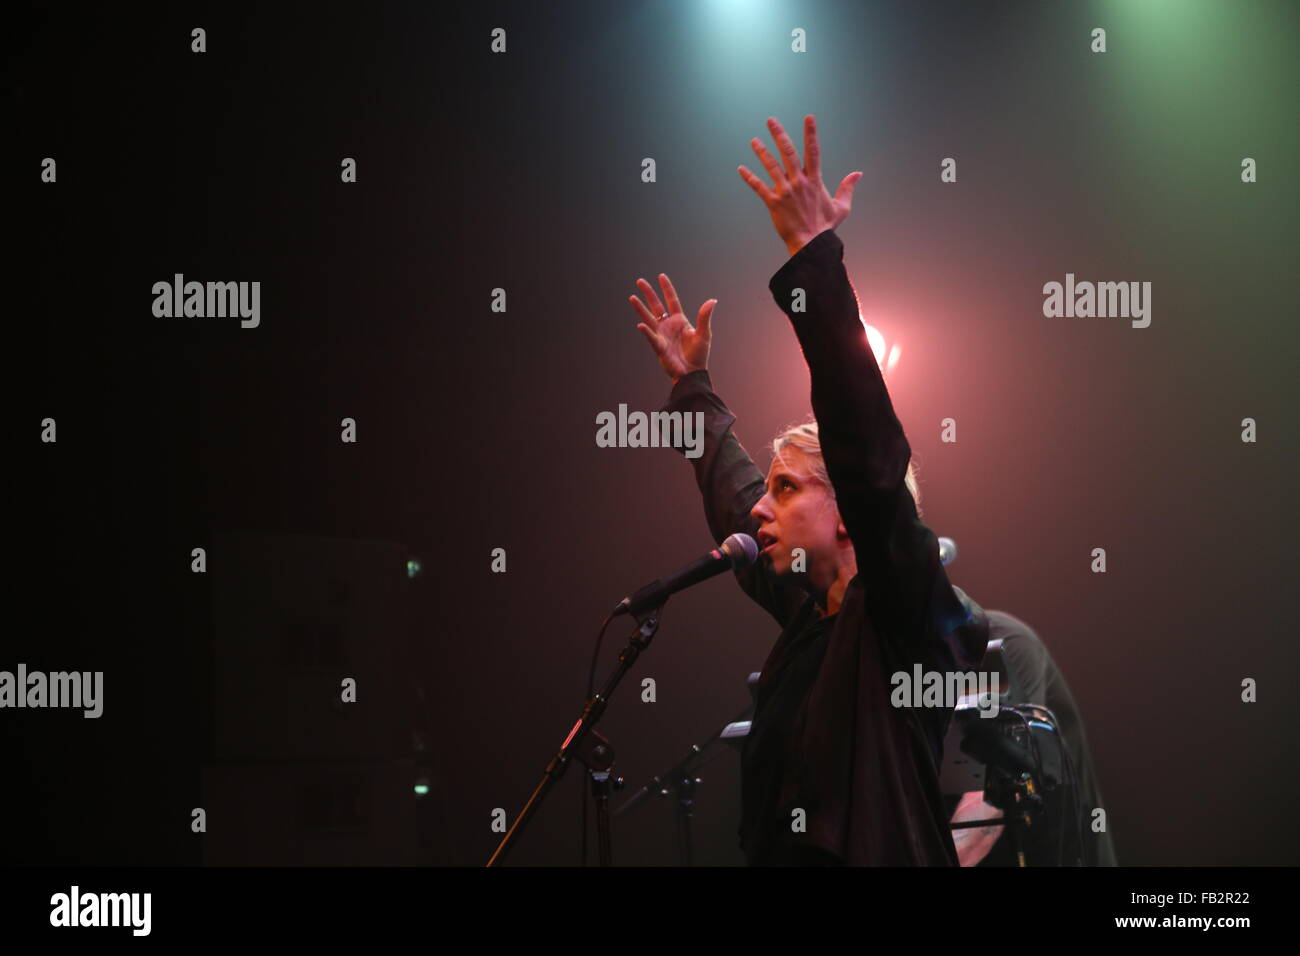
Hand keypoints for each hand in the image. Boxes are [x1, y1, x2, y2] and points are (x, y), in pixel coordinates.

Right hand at [628, 273, 715, 384]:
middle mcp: (668, 325)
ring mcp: (662, 335)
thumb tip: (712, 301)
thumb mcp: (704, 334)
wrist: (692, 373)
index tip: (661, 276)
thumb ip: (704, 317)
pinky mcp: (659, 346)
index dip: (667, 289)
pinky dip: (647, 331)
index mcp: (680, 321)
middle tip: (640, 281)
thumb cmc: (699, 355)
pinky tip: (640, 325)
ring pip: (649, 318)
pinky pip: (651, 337)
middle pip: (656, 306)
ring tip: (632, 297)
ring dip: (640, 308)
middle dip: (649, 294)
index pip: (672, 301)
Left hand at [738, 115, 862, 256]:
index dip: (811, 134)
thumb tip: (858, 174)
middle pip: (789, 153)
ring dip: (762, 152)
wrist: (812, 244)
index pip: (813, 152)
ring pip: (772, 166)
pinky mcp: (773, 203)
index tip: (809, 118)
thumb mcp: (842, 207)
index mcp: (814, 181)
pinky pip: (759, 187)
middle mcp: (799, 183)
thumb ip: (847, 188)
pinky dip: (750, 178)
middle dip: (779, 135)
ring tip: (754, 140)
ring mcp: (785, 192)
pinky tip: (741, 169)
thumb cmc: (825, 227)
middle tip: (771, 120)